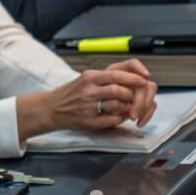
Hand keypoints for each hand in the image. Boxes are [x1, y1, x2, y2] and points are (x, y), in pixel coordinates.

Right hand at [42, 61, 157, 133]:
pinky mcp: (89, 121)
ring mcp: (88, 106)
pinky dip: (119, 119)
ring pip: (118, 105)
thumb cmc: (71, 93)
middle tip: (134, 98)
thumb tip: (135, 76)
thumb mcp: (87, 78)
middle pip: (120, 90)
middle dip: (132, 95)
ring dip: (127, 108)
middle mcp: (88, 90)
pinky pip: (113, 120)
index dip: (134, 77)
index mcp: (89, 77)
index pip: (116, 74)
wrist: (51, 108)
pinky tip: (115, 117)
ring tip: (125, 108)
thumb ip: (107, 77)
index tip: (145, 79)